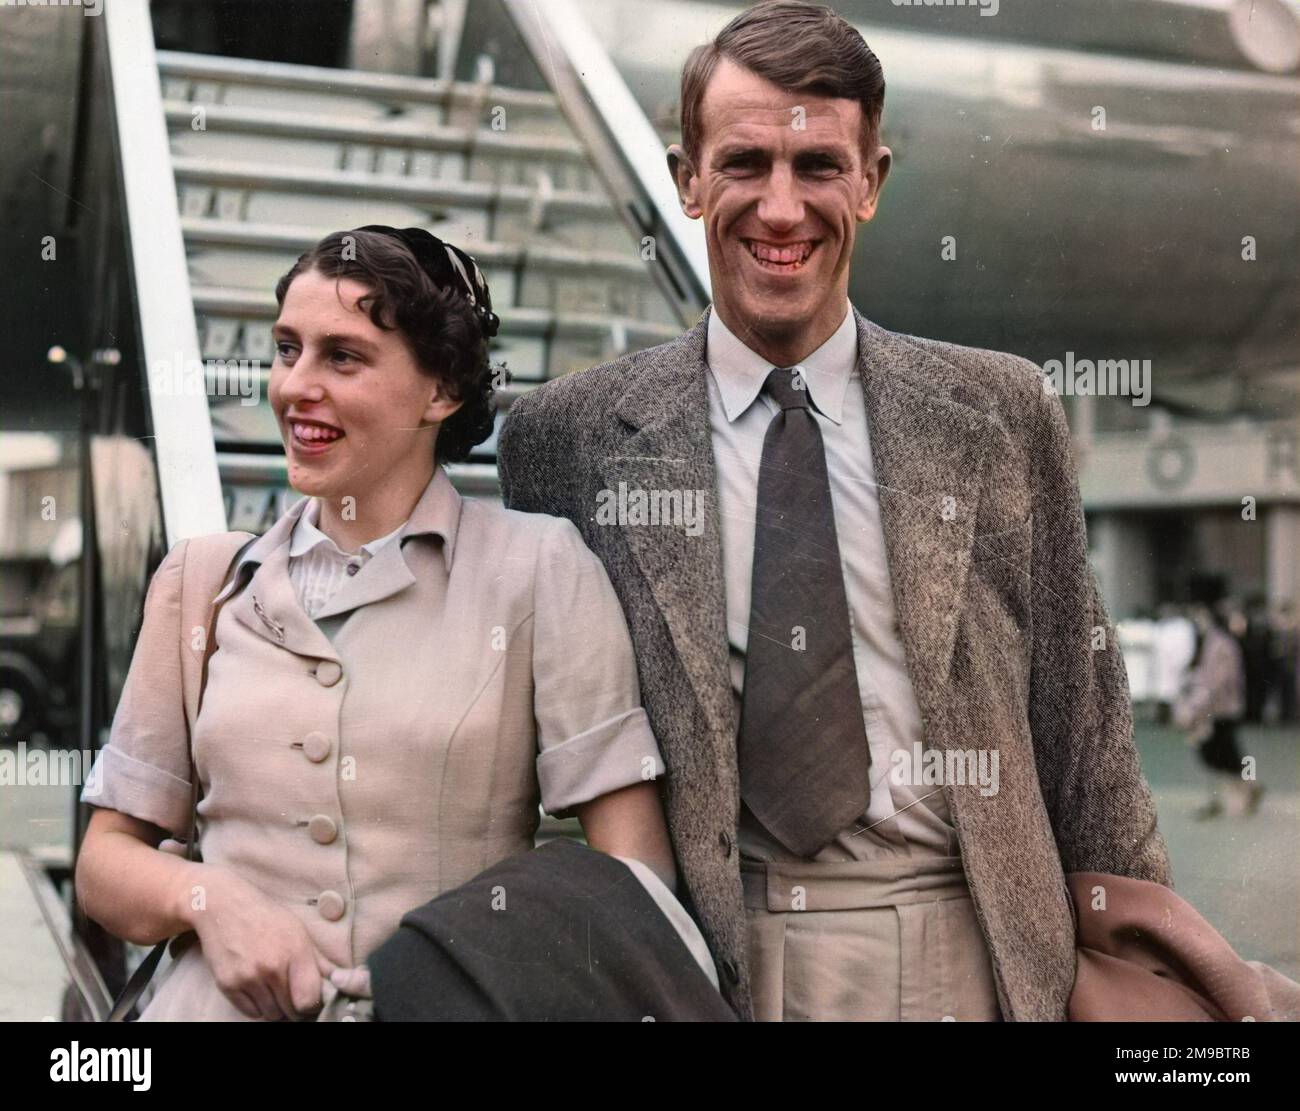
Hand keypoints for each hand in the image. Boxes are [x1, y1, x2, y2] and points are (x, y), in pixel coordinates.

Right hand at [186, 865, 336, 1020]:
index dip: (313, 1004)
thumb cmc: (267, 917)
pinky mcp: (227, 985)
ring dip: (276, 1007)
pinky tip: (259, 990)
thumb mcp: (299, 932)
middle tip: (293, 995)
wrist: (224, 905)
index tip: (310, 999)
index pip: (309, 1000)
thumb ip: (319, 961)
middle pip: (290, 1010)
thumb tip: (341, 980)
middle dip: (295, 1007)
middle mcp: (271, 967)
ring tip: (275, 990)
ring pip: (271, 1013)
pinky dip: (257, 1007)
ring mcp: (248, 978)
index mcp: (295, 952)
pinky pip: (250, 1012)